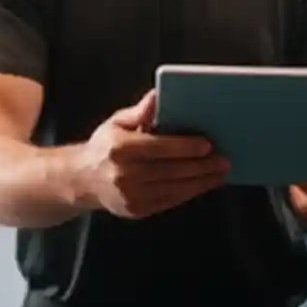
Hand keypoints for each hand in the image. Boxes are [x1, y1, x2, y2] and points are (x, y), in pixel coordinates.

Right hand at [75, 90, 230, 219]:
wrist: (83, 178)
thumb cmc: (106, 146)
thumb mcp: (117, 122)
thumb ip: (139, 112)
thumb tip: (157, 96)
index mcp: (119, 148)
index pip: (160, 147)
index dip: (186, 147)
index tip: (208, 144)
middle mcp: (124, 174)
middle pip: (172, 170)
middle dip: (201, 166)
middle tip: (223, 160)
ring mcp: (131, 195)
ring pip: (175, 188)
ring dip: (202, 181)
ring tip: (220, 173)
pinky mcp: (137, 210)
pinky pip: (170, 201)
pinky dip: (190, 192)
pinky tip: (203, 184)